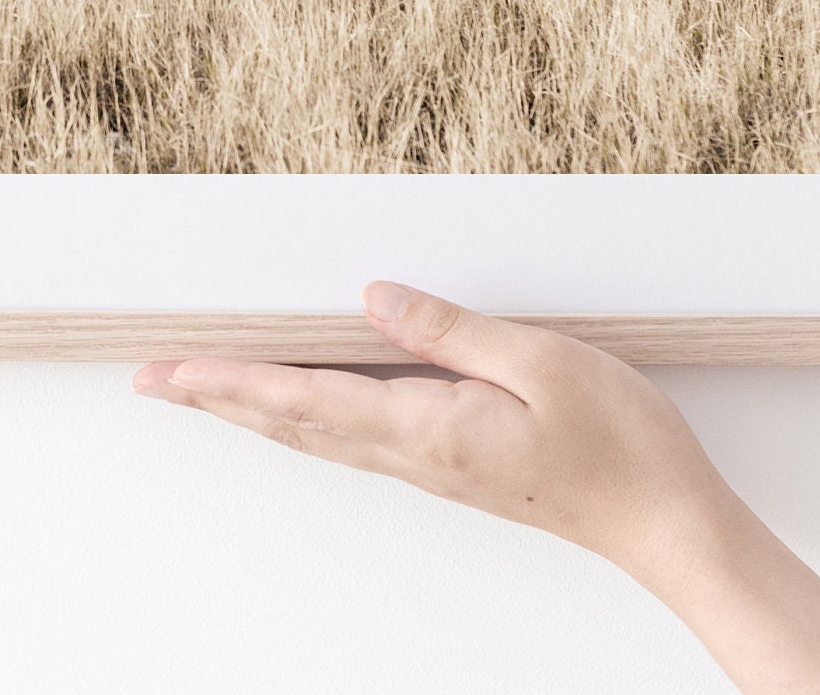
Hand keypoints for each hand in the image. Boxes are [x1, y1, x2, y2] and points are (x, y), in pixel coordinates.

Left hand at [138, 284, 819, 693]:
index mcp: (425, 425)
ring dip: (251, 410)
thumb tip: (373, 297)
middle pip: (290, 422)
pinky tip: (298, 410)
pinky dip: (302, 420)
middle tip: (151, 379)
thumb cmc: (620, 442)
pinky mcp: (454, 467)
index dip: (227, 380)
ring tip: (202, 390)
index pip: (301, 397)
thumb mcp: (541, 360)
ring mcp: (432, 467)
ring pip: (316, 435)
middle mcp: (413, 454)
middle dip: (215, 398)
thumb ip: (451, 329)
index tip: (167, 370)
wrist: (667, 523)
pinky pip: (354, 440)